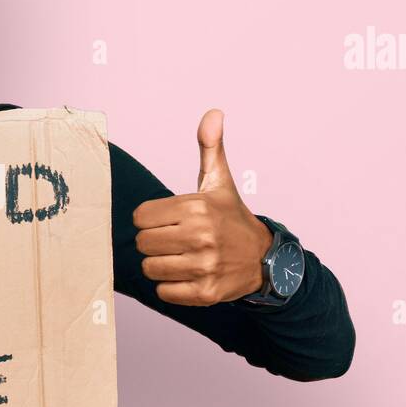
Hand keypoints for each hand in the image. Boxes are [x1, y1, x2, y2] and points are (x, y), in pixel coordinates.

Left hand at [132, 109, 273, 306]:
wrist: (265, 259)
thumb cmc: (231, 218)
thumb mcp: (220, 182)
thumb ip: (210, 147)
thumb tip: (213, 113)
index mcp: (197, 207)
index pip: (140, 217)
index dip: (151, 220)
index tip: (169, 221)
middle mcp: (201, 236)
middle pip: (143, 243)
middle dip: (154, 243)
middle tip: (176, 240)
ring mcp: (204, 266)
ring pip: (150, 268)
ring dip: (161, 266)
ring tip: (182, 258)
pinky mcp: (205, 292)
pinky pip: (164, 292)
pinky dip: (171, 287)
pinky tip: (189, 275)